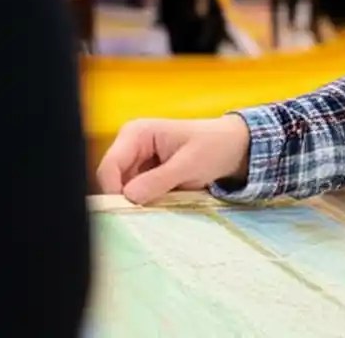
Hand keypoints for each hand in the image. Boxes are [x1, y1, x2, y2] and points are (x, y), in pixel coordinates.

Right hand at [96, 116, 251, 204]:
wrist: (234, 147)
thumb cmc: (215, 146)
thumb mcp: (190, 164)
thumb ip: (159, 179)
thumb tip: (130, 196)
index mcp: (136, 133)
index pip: (109, 166)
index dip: (114, 190)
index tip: (131, 208)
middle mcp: (130, 146)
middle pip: (112, 181)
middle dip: (127, 198)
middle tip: (150, 210)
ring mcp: (136, 162)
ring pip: (122, 191)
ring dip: (139, 202)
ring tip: (164, 203)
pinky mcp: (145, 176)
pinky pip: (136, 195)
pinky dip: (147, 202)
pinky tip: (165, 202)